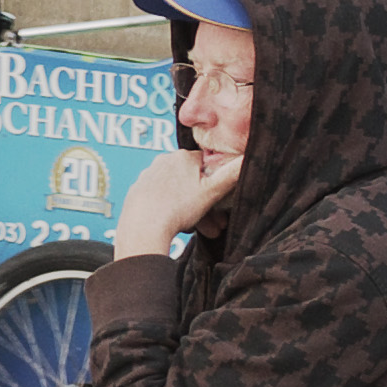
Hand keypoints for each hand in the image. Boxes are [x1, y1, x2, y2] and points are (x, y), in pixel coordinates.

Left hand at [115, 149, 241, 257]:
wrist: (142, 228)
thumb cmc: (177, 209)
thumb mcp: (212, 191)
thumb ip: (232, 173)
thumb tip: (248, 156)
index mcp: (182, 156)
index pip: (208, 165)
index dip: (218, 185)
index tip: (221, 202)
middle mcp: (163, 161)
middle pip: (192, 182)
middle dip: (206, 203)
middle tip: (215, 224)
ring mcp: (148, 176)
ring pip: (178, 192)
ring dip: (192, 210)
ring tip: (198, 229)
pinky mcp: (138, 191)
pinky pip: (162, 199)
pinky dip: (172, 210)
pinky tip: (177, 225)